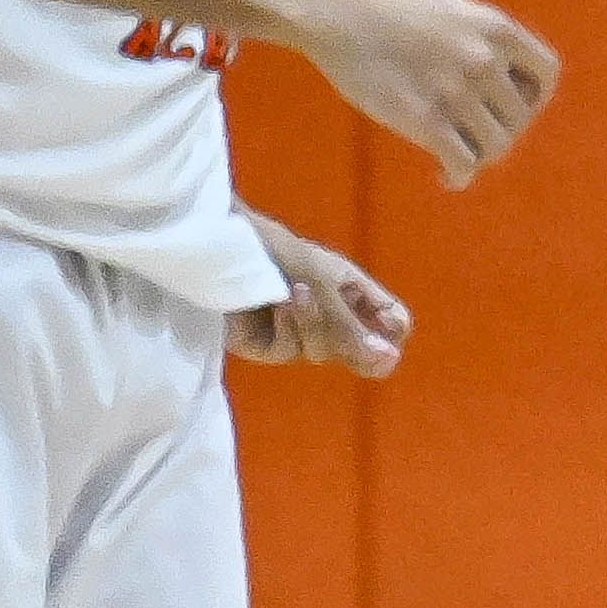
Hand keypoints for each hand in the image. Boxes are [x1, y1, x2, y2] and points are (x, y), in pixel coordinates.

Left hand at [226, 216, 409, 376]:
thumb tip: (390, 361)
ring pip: (324, 351)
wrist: (214, 246)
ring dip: (308, 324)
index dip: (390, 334)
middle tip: (320, 305)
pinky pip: (291, 351)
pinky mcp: (269, 345)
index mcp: (352, 289)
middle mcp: (331, 312)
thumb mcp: (321, 284)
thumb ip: (353, 327)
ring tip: (289, 297)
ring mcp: (300, 331)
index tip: (378, 332)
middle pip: (360, 347)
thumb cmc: (274, 249)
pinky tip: (272, 309)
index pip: (392, 324)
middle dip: (340, 330)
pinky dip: (284, 330)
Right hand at [305, 0, 559, 185]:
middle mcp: (485, 60)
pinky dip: (459, 176)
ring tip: (461, 154)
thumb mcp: (453, 7)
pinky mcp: (426, 119)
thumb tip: (509, 69)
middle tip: (475, 134)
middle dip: (500, 129)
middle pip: (519, 117)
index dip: (533, 95)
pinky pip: (464, 163)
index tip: (509, 103)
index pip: (547, 74)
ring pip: (496, 145)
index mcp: (497, 30)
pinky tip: (448, 176)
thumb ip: (485, 36)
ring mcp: (457, 91)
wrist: (339, 16)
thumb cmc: (392, 10)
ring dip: (481, 155)